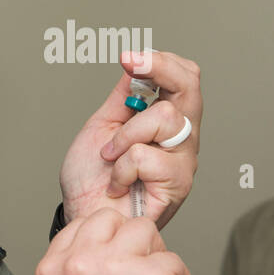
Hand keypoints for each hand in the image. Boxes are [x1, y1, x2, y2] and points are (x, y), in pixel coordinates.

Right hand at [35, 208, 198, 274]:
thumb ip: (82, 272)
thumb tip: (115, 245)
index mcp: (53, 270)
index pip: (82, 225)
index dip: (109, 241)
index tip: (121, 264)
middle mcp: (79, 262)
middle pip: (114, 220)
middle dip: (133, 242)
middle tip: (144, 274)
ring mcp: (115, 264)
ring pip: (147, 232)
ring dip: (160, 261)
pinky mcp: (153, 274)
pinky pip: (175, 262)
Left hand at [58, 48, 201, 230]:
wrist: (83, 216)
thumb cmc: (91, 180)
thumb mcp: (102, 127)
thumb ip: (123, 99)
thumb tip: (134, 65)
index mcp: (167, 121)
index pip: (185, 78)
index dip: (162, 61)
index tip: (129, 58)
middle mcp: (182, 138)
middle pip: (190, 87)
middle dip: (159, 68)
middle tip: (130, 63)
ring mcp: (183, 161)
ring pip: (165, 117)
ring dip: (125, 136)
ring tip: (110, 158)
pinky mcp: (177, 186)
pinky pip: (146, 156)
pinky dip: (120, 168)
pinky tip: (117, 184)